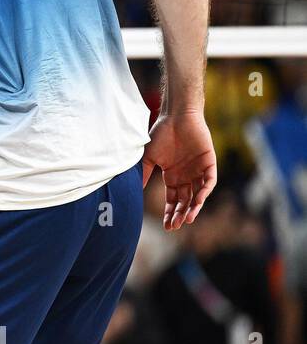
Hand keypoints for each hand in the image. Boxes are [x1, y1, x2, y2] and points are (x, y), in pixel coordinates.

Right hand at [142, 111, 216, 229]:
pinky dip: (204, 192)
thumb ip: (144, 175)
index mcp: (172, 176)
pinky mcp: (209, 163)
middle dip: (179, 214)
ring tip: (187, 219)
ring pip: (198, 194)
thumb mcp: (149, 158)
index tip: (166, 226)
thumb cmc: (160, 134)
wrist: (176, 116)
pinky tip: (197, 201)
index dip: (169, 213)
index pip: (172, 200)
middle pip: (184, 201)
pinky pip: (209, 182)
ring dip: (193, 207)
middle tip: (174, 226)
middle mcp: (186, 176)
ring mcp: (198, 170)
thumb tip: (134, 192)